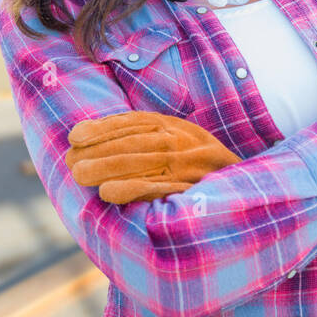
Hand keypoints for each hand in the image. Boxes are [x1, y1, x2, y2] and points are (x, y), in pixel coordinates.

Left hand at [66, 111, 240, 203]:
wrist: (247, 191)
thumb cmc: (201, 166)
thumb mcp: (180, 141)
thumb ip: (146, 137)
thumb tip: (95, 137)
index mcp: (177, 128)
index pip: (136, 123)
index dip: (103, 127)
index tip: (74, 135)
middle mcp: (183, 142)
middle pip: (135, 143)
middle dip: (99, 150)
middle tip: (69, 161)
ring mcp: (189, 166)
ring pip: (144, 163)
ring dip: (108, 168)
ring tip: (78, 175)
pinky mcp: (192, 190)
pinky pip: (159, 188)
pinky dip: (133, 189)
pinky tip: (108, 193)